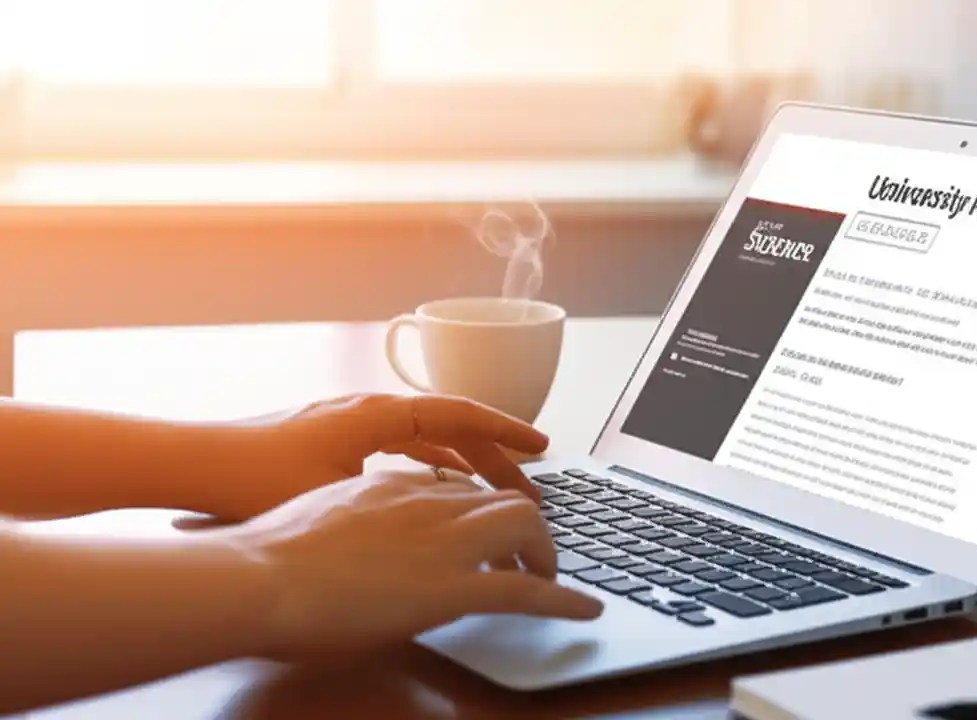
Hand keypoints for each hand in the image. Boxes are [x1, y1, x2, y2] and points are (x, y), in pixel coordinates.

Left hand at [191, 394, 547, 523]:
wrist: (187, 464)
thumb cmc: (252, 478)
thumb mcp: (334, 491)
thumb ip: (394, 491)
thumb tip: (448, 501)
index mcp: (375, 415)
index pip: (458, 412)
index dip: (505, 430)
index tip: (542, 447)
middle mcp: (366, 409)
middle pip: (448, 425)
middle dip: (492, 454)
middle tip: (526, 485)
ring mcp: (346, 423)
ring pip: (422, 437)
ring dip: (460, 459)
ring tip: (489, 490)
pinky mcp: (329, 440)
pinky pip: (397, 448)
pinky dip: (426, 465)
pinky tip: (431, 491)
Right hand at [224, 470, 602, 656]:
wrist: (255, 577)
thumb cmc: (265, 562)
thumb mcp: (317, 526)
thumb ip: (350, 526)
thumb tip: (357, 544)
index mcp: (393, 489)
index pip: (458, 489)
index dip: (481, 510)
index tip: (487, 527)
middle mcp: (427, 503)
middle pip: (502, 497)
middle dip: (525, 525)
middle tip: (529, 554)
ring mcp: (442, 542)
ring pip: (524, 526)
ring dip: (545, 554)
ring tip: (551, 579)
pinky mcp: (451, 587)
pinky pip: (526, 591)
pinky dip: (564, 600)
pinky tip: (585, 611)